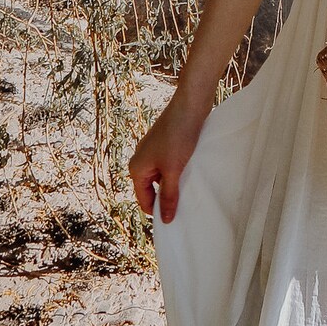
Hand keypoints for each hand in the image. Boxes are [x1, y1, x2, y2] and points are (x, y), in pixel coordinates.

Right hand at [128, 91, 210, 225]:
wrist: (190, 105)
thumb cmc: (179, 136)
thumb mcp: (174, 170)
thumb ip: (169, 196)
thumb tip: (165, 220)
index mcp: (137, 168)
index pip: (144, 200)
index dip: (158, 211)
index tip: (176, 219)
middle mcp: (141, 160)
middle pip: (152, 190)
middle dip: (167, 197)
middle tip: (185, 205)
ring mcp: (153, 152)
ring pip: (162, 178)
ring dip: (174, 184)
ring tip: (189, 189)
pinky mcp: (165, 146)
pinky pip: (168, 167)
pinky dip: (177, 172)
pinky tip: (190, 174)